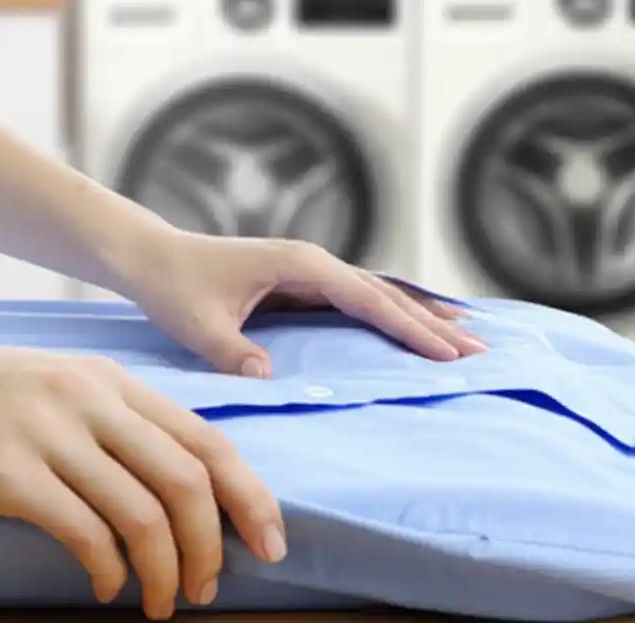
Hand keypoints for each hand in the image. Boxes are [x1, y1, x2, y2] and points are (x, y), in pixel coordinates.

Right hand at [0, 334, 285, 619]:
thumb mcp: (69, 392)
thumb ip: (126, 429)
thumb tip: (191, 490)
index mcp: (118, 384)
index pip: (207, 441)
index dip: (250, 496)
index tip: (271, 541)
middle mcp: (94, 403)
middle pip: (186, 479)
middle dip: (213, 543)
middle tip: (210, 589)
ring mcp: (51, 436)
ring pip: (141, 513)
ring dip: (164, 570)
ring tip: (162, 603)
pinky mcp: (7, 474)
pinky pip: (82, 531)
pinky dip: (109, 569)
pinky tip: (109, 587)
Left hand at [117, 231, 485, 378]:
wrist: (153, 257)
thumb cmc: (174, 289)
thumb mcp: (198, 324)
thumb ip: (231, 350)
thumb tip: (267, 376)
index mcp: (303, 265)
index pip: (370, 300)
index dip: (411, 327)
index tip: (447, 352)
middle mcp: (318, 263)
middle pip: (390, 295)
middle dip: (436, 323)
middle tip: (481, 350)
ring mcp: (316, 273)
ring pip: (384, 295)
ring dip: (425, 316)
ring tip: (470, 337)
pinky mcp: (309, 286)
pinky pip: (366, 302)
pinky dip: (399, 315)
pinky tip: (421, 327)